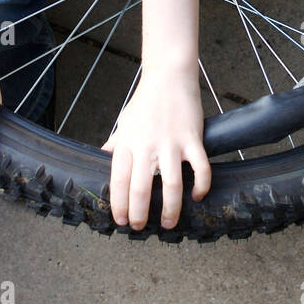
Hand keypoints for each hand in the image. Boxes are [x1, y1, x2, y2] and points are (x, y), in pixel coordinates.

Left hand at [102, 68, 211, 229]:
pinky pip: (200, 169)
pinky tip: (197, 196)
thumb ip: (115, 144)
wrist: (168, 77)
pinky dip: (201, 186)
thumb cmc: (145, 102)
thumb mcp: (124, 123)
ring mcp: (172, 143)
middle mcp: (147, 146)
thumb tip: (102, 158)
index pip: (118, 181)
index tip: (120, 219)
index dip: (119, 204)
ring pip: (172, 186)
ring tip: (170, 223)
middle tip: (140, 227)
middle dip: (140, 214)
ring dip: (171, 210)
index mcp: (127, 143)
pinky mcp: (193, 139)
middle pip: (141, 189)